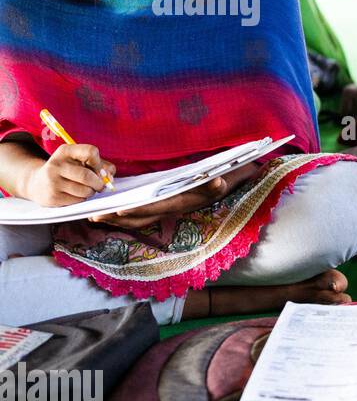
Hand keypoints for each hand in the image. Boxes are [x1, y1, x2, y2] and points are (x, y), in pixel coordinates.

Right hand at [23, 143, 116, 206]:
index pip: (91, 151)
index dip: (99, 163)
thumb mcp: (80, 161)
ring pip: (85, 190)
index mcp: (65, 151)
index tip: (97, 169)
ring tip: (87, 189)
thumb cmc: (68, 171)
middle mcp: (56, 165)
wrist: (37, 183)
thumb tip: (109, 178)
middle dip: (99, 183)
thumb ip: (101, 165)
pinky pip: (78, 200)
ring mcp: (52, 182)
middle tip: (100, 186)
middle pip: (87, 176)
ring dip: (91, 192)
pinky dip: (83, 198)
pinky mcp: (52, 197)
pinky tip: (75, 194)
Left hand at [88, 176, 229, 229]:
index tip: (117, 210)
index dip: (135, 210)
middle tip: (94, 215)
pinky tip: (107, 209)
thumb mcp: (218, 183)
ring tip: (94, 215)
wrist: (217, 189)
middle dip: (117, 219)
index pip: (154, 209)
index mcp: (178, 204)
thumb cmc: (215, 183)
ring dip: (115, 219)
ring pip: (135, 219)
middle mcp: (168, 211)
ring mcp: (162, 211)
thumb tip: (218, 181)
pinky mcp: (158, 208)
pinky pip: (136, 215)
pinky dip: (121, 214)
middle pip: (138, 219)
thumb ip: (216, 184)